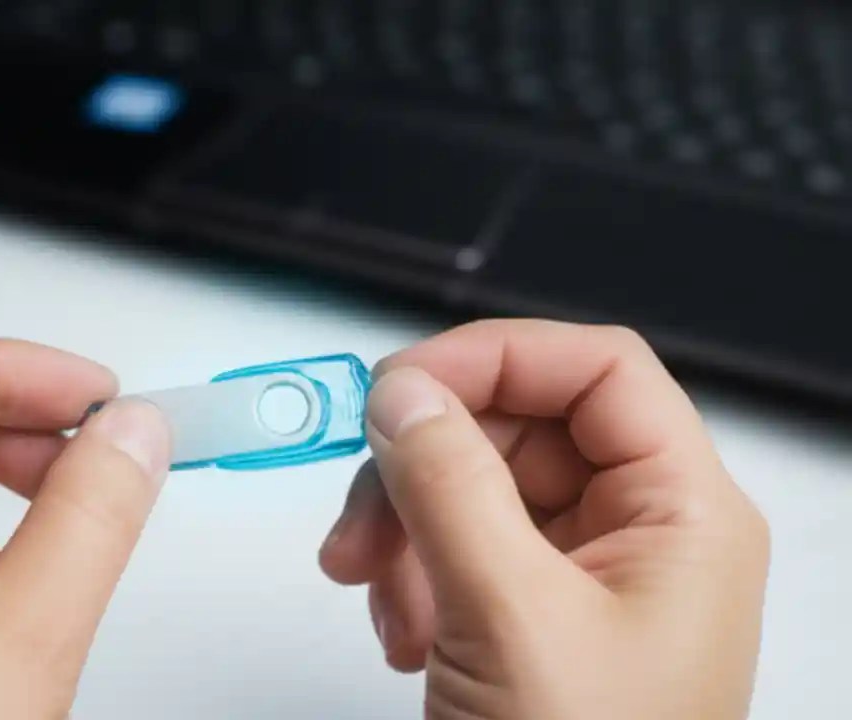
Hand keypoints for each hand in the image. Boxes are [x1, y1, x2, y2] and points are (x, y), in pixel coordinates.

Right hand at [319, 320, 769, 718]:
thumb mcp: (510, 617)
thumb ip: (451, 488)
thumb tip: (403, 393)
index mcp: (681, 513)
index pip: (594, 370)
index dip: (495, 358)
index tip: (402, 386)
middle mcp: (637, 532)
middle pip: (517, 426)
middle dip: (424, 462)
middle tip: (363, 506)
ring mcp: (581, 574)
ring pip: (474, 484)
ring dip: (403, 524)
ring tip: (373, 587)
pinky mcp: (530, 612)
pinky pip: (456, 544)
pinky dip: (409, 572)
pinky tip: (401, 630)